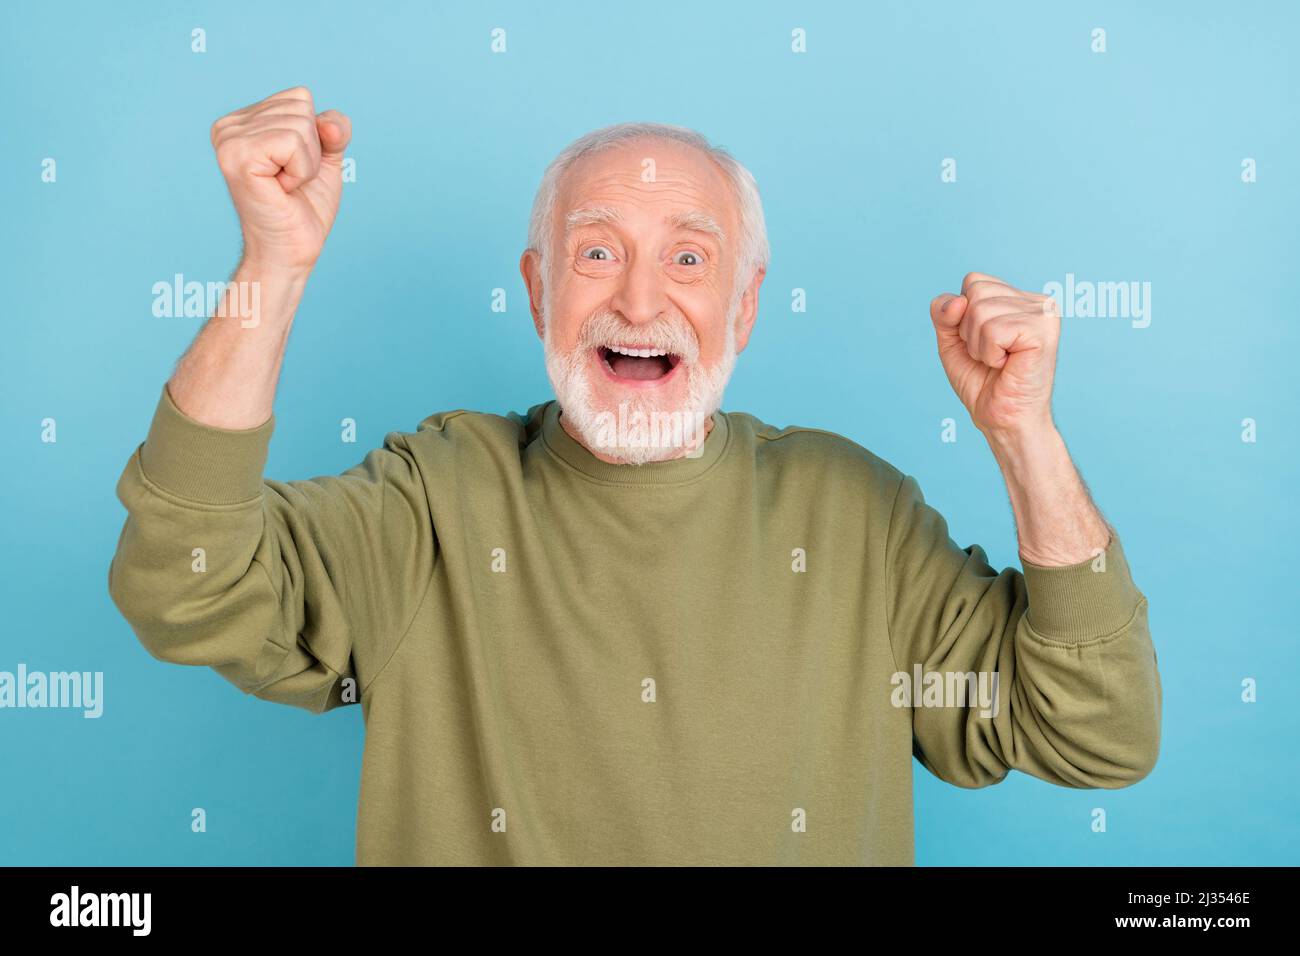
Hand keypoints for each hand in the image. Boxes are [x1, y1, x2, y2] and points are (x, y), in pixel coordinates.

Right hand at [210, 86, 351, 272]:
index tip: (293, 167)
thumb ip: (333, 129)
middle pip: (301, 107)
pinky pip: (293, 142)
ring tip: (285, 186)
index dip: (314, 136)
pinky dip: (301, 170)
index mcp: (243, 120)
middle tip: (290, 181)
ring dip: (306, 164)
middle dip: (311, 150)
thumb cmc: (305, 207)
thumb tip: (328, 122)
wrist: (292, 250)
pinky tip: (282, 189)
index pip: (300, 97)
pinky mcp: (237, 156)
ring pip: (300, 125)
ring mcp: (228, 139)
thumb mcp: (326, 158)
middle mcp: (228, 126)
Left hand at [929, 272, 1059, 436]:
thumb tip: (958, 300)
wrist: (1002, 419)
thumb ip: (944, 313)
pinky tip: (1007, 365)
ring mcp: (1044, 313)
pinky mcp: (1044, 330)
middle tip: (990, 355)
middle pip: (975, 291)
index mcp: (1019, 298)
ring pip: (981, 310)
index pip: (973, 280)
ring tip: (998, 362)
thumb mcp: (952, 341)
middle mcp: (1036, 300)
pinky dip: (990, 353)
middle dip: (968, 330)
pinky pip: (993, 329)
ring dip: (979, 345)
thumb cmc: (982, 382)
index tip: (982, 343)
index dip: (962, 316)